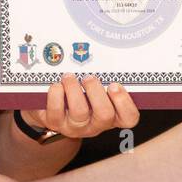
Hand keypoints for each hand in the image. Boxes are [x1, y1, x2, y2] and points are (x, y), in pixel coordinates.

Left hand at [21, 73, 138, 139]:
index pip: (129, 118)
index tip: (115, 85)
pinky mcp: (55, 123)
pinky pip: (56, 111)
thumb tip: (105, 55)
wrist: (53, 110)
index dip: (124, 102)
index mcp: (112, 115)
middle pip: (104, 115)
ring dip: (74, 89)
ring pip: (79, 112)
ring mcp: (75, 126)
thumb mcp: (96, 90)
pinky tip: (57, 85)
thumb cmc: (81, 95)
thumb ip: (104, 79)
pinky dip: (56, 94)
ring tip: (69, 76)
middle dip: (96, 92)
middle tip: (89, 77)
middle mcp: (96, 124)